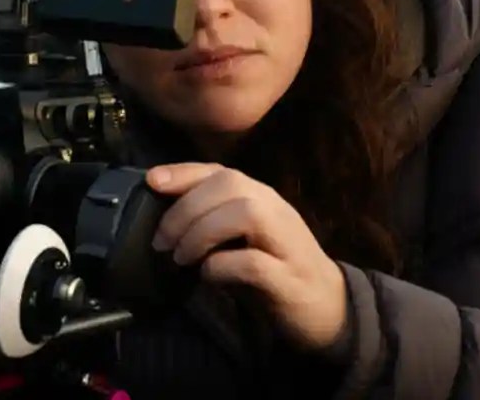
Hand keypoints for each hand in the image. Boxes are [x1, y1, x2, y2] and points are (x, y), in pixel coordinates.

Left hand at [146, 162, 348, 352]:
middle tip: (161, 242)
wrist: (329, 308)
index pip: (221, 171)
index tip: (151, 181)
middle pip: (230, 184)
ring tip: (181, 258)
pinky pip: (252, 262)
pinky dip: (221, 266)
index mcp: (261, 199)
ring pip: (244, 213)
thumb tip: (163, 220)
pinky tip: (208, 276)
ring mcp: (286, 243)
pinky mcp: (289, 278)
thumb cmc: (274, 270)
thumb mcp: (239, 240)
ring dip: (202, 232)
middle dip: (185, 209)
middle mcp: (276, 211)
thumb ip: (211, 223)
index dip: (183, 172)